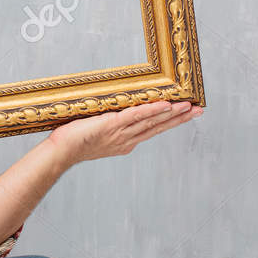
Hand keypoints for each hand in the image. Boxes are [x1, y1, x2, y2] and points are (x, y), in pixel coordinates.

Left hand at [44, 100, 202, 167]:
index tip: (186, 114)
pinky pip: (136, 116)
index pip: (151, 130)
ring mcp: (121, 133)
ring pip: (152, 121)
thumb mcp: (96, 133)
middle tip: (198, 110)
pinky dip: (152, 110)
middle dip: (180, 119)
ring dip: (172, 114)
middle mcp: (126, 139)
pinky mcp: (112, 124)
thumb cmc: (71, 141)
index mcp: (124, 142)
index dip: (170, 122)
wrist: (59, 152)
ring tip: (189, 106)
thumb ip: (107, 124)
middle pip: (158, 126)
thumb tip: (112, 111)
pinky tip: (166, 105)